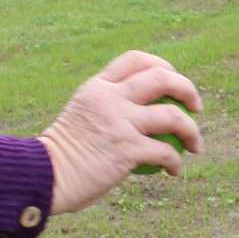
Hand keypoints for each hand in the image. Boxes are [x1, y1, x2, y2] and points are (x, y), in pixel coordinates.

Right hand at [38, 51, 202, 213]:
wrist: (41, 177)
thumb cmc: (59, 157)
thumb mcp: (80, 119)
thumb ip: (106, 110)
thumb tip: (137, 114)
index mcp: (97, 87)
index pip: (135, 60)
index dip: (161, 64)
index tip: (174, 79)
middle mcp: (110, 99)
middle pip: (162, 78)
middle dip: (188, 89)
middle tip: (196, 107)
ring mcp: (120, 123)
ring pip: (173, 116)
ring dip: (192, 131)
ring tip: (196, 146)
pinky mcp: (127, 150)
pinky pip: (165, 152)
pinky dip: (176, 162)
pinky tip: (174, 172)